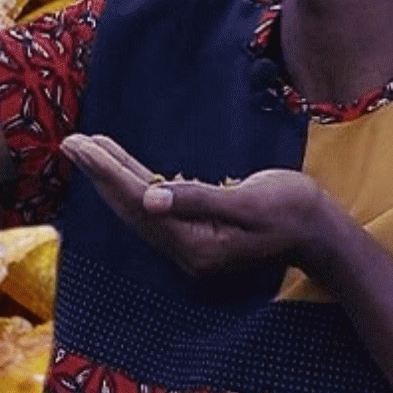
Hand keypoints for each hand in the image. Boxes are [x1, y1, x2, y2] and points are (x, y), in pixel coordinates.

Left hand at [62, 133, 335, 278]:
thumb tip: (152, 200)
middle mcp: (186, 250)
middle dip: (99, 172)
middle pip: (131, 206)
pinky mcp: (196, 233)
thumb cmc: (295, 211)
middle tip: (69, 142)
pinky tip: (118, 164)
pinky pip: (154, 204)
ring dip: (111, 175)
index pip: (140, 203)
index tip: (82, 146)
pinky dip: (134, 181)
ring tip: (84, 146)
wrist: (323, 233)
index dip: (108, 172)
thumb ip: (200, 200)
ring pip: (139, 205)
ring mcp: (190, 244)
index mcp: (197, 245)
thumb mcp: (250, 203)